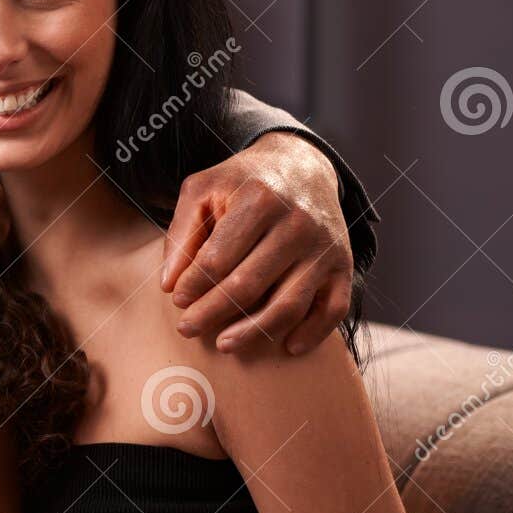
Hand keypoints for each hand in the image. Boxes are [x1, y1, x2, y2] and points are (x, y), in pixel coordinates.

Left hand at [162, 131, 353, 354]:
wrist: (301, 166)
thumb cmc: (242, 183)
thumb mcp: (202, 191)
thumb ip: (181, 233)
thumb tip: (169, 284)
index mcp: (258, 200)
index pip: (217, 259)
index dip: (193, 285)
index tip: (177, 299)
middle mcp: (297, 224)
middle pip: (247, 286)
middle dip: (211, 313)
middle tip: (187, 328)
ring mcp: (324, 248)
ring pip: (287, 305)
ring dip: (252, 332)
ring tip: (224, 344)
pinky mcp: (343, 266)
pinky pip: (332, 309)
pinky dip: (312, 333)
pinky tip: (287, 346)